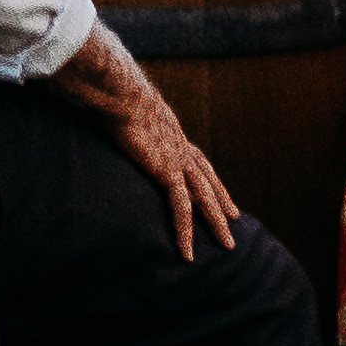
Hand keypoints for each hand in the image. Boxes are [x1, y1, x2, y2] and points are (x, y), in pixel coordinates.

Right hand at [58, 29, 246, 262]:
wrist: (124, 93)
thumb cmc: (120, 95)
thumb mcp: (128, 109)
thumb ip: (126, 117)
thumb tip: (110, 112)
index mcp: (174, 134)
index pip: (198, 160)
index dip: (210, 176)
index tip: (219, 188)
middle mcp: (182, 148)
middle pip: (209, 179)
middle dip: (222, 200)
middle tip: (234, 218)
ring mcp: (178, 162)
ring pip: (204, 199)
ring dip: (217, 222)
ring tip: (227, 244)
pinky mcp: (168, 173)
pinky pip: (181, 209)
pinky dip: (185, 232)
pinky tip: (187, 253)